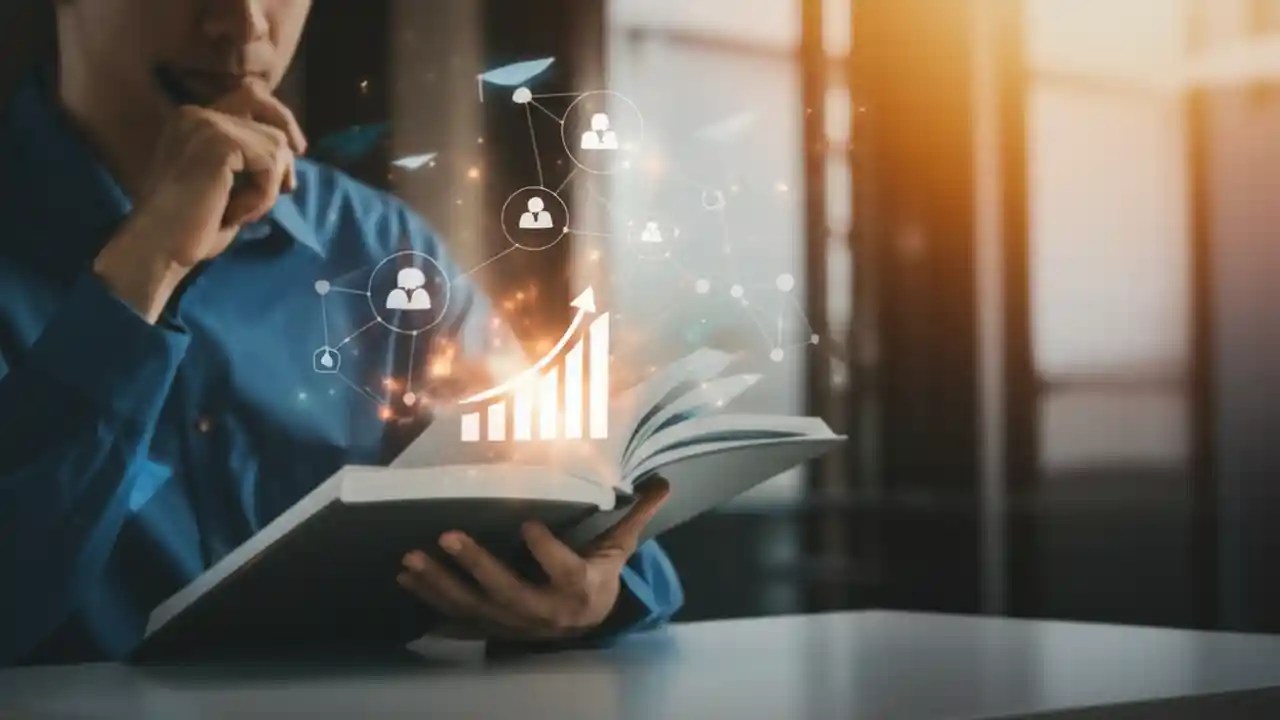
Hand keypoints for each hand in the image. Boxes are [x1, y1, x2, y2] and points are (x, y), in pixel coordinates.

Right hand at [93, 82, 306, 322]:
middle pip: (270, 121)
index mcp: (193, 120)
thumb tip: (293, 150)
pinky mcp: (220, 143)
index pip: (251, 94)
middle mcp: (196, 113)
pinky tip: (236, 215)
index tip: (299, 150)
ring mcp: (207, 124)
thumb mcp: (228, 184)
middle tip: (286, 189)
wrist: (160, 247)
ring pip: (276, 146)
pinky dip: (263, 196)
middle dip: (282, 160)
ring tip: (240, 212)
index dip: (280, 118)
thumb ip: (251, 159)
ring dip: (268, 187)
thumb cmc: (192, 226)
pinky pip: (269, 165)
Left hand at [396, 478, 671, 640]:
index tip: (528, 523)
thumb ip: (636, 514)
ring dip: (441, 582)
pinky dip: (430, 598)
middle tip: (448, 535)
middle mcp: (545, 611)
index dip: (546, 551)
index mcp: (580, 587)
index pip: (564, 570)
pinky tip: (406, 578)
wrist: (584, 623)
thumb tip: (664, 482)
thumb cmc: (597, 574)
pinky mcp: (492, 626)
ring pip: (474, 607)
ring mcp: (513, 623)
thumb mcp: (619, 547)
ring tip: (412, 557)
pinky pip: (457, 616)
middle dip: (477, 566)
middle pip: (509, 592)